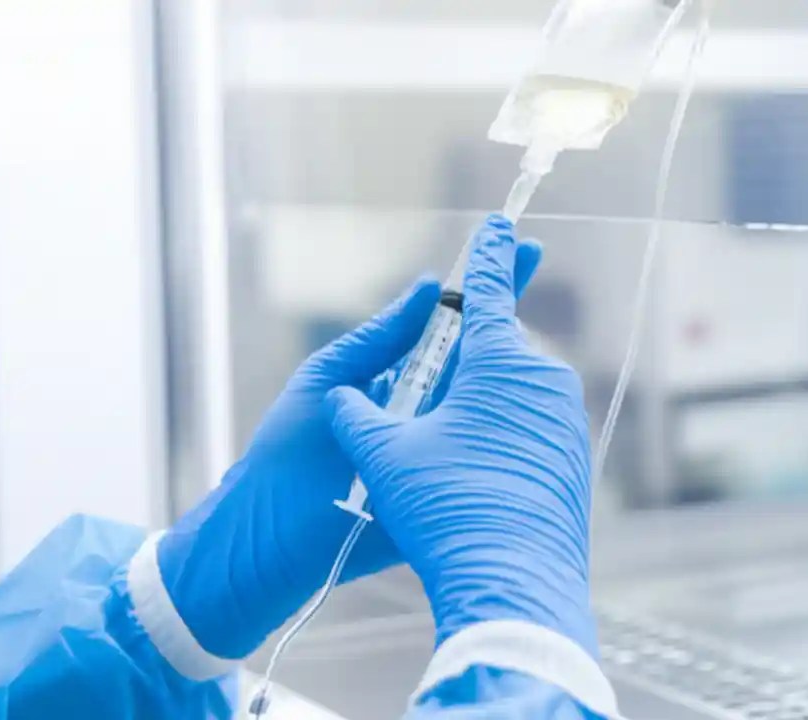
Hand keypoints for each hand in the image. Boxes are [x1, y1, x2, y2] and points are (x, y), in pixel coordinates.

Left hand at [155, 234, 539, 660]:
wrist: (270, 535)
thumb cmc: (286, 454)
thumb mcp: (330, 380)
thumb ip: (382, 338)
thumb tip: (430, 286)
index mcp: (399, 380)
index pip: (448, 326)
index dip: (478, 288)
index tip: (509, 246)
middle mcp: (428, 410)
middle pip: (479, 355)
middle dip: (507, 306)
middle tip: (534, 252)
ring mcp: (443, 450)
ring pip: (490, 405)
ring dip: (516, 368)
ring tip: (537, 321)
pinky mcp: (449, 490)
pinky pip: (483, 457)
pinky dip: (507, 433)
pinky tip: (532, 407)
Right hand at [325, 215, 597, 656]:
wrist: (513, 581)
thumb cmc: (446, 507)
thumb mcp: (384, 456)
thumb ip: (357, 413)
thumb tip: (342, 398)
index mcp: (499, 361)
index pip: (488, 290)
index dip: (488, 255)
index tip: (501, 222)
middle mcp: (542, 381)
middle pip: (496, 350)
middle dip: (466, 358)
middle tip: (433, 392)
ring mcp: (563, 422)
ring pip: (513, 394)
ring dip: (482, 405)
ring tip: (447, 454)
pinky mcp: (572, 459)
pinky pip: (530, 430)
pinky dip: (502, 439)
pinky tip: (475, 478)